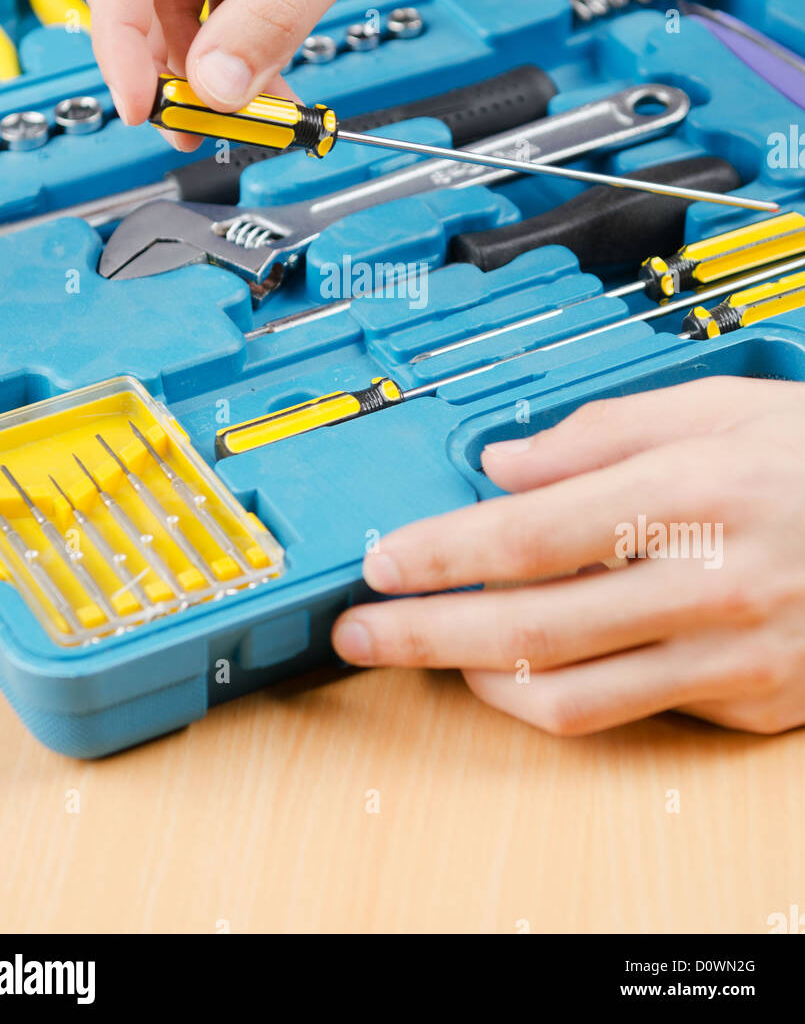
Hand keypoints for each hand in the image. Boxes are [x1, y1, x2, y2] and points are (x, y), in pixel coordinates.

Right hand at [84, 0, 498, 139]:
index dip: (121, 35)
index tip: (141, 101)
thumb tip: (218, 83)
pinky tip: (265, 87)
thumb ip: (278, 10)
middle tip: (188, 126)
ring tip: (240, 117)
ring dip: (207, 65)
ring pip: (182, 2)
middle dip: (165, 60)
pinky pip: (228, 4)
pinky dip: (242, 50)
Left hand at [332, 378, 804, 734]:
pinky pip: (634, 712)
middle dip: (427, 636)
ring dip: (482, 681)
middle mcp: (710, 583)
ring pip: (572, 697)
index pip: (531, 537)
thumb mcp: (715, 403)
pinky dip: (565, 695)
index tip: (381, 562)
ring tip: (437, 654)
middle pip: (531, 631)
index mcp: (693, 493)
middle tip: (366, 633)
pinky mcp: (749, 702)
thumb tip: (504, 465)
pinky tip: (531, 665)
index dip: (441, 555)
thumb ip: (599, 433)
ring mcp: (732, 655)